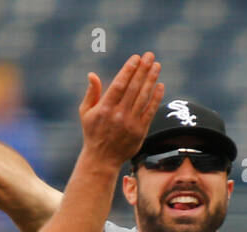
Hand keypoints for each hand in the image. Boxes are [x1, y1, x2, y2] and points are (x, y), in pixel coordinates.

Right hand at [77, 52, 162, 168]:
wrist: (102, 159)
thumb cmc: (93, 133)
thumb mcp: (86, 113)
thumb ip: (91, 93)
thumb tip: (92, 75)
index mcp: (104, 108)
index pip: (119, 84)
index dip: (129, 70)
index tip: (136, 58)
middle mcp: (118, 115)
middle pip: (134, 88)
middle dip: (143, 70)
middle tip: (150, 56)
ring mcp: (130, 123)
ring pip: (144, 97)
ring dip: (151, 79)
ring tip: (156, 66)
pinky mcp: (140, 131)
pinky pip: (150, 111)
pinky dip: (156, 97)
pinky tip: (160, 85)